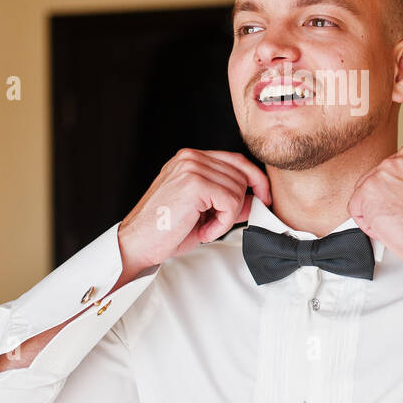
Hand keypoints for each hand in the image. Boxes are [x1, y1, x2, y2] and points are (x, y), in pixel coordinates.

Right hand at [117, 149, 270, 273]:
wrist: (137, 244)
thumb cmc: (164, 230)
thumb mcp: (203, 212)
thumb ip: (228, 200)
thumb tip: (256, 198)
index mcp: (190, 159)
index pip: (235, 160)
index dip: (255, 178)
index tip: (264, 197)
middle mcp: (190, 157)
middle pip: (240, 173)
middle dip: (238, 204)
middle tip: (216, 225)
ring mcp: (191, 167)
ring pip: (237, 189)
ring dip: (226, 217)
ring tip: (204, 228)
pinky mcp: (194, 183)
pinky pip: (229, 202)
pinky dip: (223, 222)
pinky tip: (204, 231)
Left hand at [347, 144, 402, 270]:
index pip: (400, 168)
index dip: (401, 189)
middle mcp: (402, 158)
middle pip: (382, 178)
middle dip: (388, 198)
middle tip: (402, 215)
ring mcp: (383, 173)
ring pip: (367, 193)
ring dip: (378, 210)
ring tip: (398, 223)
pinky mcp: (367, 191)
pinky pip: (356, 208)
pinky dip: (368, 223)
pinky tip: (386, 228)